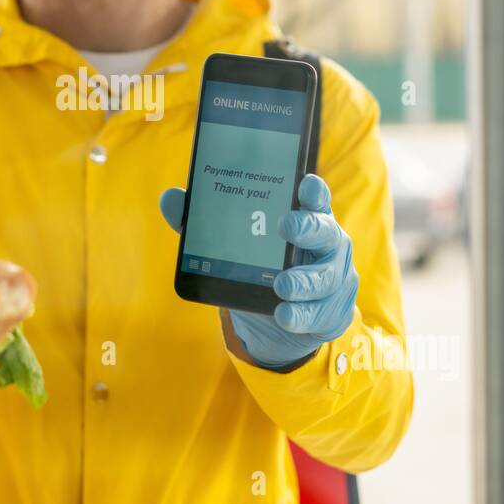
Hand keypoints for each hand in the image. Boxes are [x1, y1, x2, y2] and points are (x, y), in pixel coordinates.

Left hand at [159, 172, 357, 370]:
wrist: (280, 320)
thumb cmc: (261, 268)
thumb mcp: (234, 247)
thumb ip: (205, 223)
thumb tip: (170, 198)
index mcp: (305, 219)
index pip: (314, 198)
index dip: (312, 190)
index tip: (303, 183)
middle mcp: (326, 243)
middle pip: (326, 231)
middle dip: (308, 228)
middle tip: (286, 227)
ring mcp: (334, 276)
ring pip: (326, 276)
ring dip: (303, 281)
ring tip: (281, 286)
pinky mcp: (333, 309)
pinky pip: (320, 312)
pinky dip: (302, 315)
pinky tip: (285, 315)